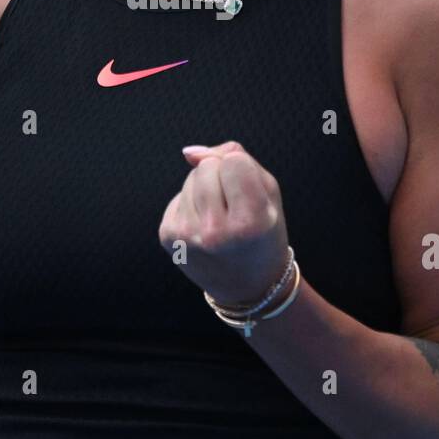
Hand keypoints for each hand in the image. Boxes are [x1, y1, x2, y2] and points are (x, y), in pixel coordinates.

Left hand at [157, 140, 290, 304]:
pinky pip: (179, 195)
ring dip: (205, 190)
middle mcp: (216, 232)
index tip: (249, 194)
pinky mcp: (169, 237)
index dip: (242, 170)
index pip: (233, 161)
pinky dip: (192, 204)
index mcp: (250, 222)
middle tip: (234, 208)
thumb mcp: (269, 193)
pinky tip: (205, 226)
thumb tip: (189, 153)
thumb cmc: (264, 233)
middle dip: (221, 178)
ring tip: (221, 217)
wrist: (250, 285)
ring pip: (190, 178)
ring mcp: (188, 236)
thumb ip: (237, 158)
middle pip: (207, 167)